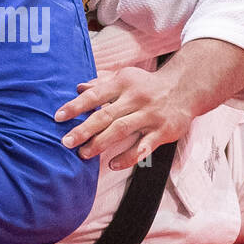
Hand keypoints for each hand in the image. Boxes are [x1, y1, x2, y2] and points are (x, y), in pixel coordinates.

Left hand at [54, 65, 194, 170]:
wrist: (186, 88)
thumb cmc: (147, 85)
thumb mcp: (125, 78)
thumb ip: (101, 84)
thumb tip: (77, 88)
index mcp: (123, 83)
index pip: (95, 95)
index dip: (76, 106)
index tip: (58, 117)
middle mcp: (136, 98)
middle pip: (106, 115)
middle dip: (84, 130)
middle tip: (66, 142)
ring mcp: (150, 115)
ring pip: (122, 130)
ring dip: (101, 143)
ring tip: (83, 154)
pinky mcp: (163, 131)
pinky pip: (143, 147)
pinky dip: (127, 158)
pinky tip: (112, 165)